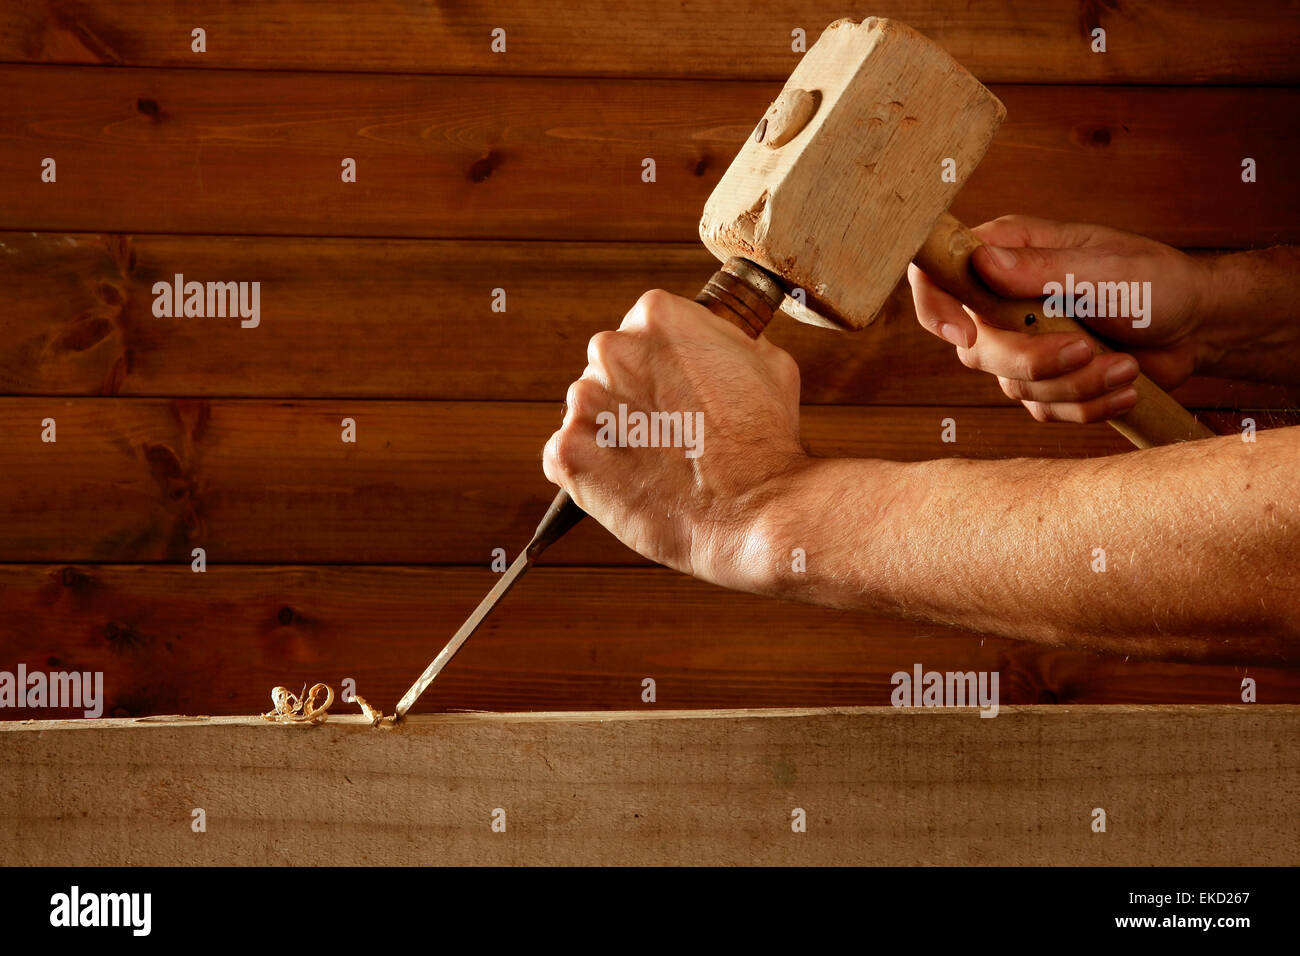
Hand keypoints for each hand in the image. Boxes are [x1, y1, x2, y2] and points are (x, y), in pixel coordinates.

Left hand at [543, 290, 806, 588]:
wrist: (755, 511)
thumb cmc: (767, 441)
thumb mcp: (767, 360)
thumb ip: (723, 340)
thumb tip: (711, 341)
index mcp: (655, 316)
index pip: (642, 333)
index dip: (663, 369)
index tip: (679, 395)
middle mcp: (611, 349)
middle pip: (610, 369)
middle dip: (634, 399)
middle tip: (670, 434)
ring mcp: (584, 402)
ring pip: (588, 413)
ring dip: (613, 434)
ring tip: (656, 465)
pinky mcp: (567, 454)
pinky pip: (567, 457)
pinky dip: (592, 472)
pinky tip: (632, 485)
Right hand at [908, 215, 1211, 423]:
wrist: (1197, 327)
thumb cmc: (1157, 281)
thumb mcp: (1106, 269)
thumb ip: (1042, 269)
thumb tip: (981, 261)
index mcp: (1009, 253)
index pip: (938, 273)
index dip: (936, 306)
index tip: (968, 333)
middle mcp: (1003, 299)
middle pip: (975, 347)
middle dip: (1033, 361)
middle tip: (1086, 350)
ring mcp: (1021, 343)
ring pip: (1012, 385)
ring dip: (1075, 385)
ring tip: (1126, 367)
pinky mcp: (1043, 381)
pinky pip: (1042, 410)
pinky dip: (1086, 405)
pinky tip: (1124, 385)